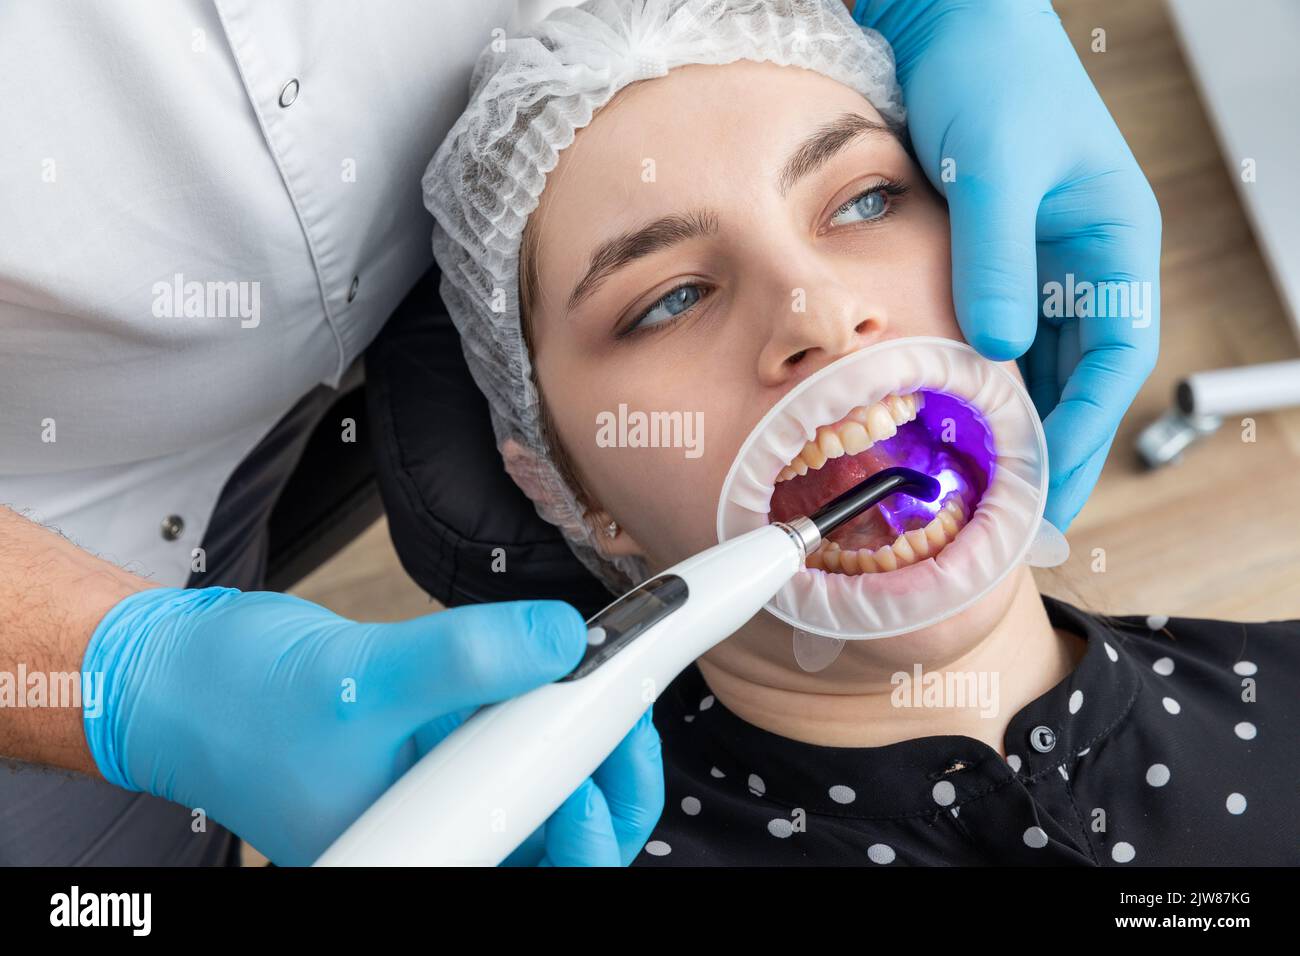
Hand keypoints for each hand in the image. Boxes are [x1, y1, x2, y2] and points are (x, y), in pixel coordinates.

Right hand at [82, 587, 663, 865]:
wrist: (185, 677)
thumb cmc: (240, 707)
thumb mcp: (361, 679)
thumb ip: (467, 659)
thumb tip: (563, 643)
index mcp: (425, 856)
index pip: (535, 869)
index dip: (589, 835)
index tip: (605, 765)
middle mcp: (444, 838)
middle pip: (561, 838)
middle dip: (605, 780)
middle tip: (617, 712)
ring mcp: (445, 794)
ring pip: (546, 785)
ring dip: (582, 737)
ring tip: (594, 678)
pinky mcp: (442, 748)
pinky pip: (514, 737)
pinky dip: (545, 703)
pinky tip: (554, 664)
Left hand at [857, 0, 1160, 527]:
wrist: (951, 24)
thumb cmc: (992, 77)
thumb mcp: (998, 172)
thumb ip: (998, 262)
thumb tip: (1000, 351)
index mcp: (1115, 239)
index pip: (1117, 353)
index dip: (1088, 423)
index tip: (1053, 480)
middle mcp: (1085, 257)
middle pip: (1082, 369)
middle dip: (1056, 437)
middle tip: (1022, 505)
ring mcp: (1040, 257)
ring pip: (1039, 356)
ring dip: (1018, 413)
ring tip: (988, 476)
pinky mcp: (993, 253)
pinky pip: (997, 328)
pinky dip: (981, 373)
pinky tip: (954, 410)